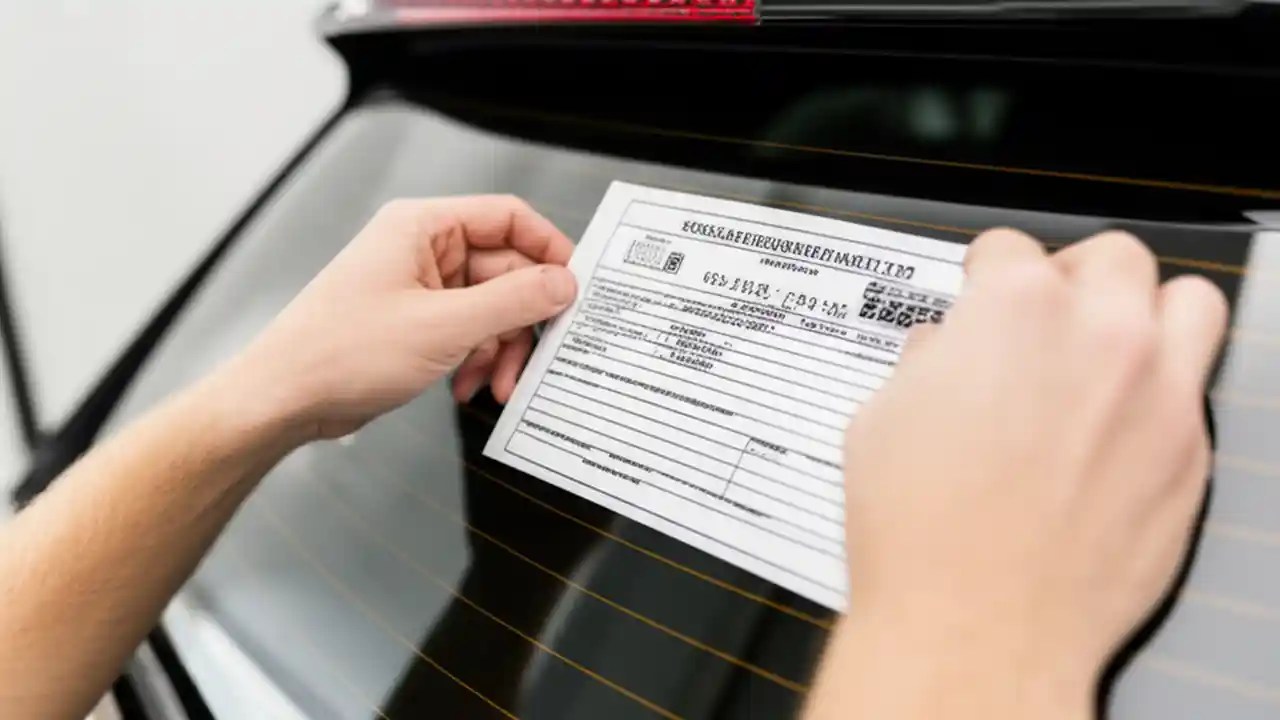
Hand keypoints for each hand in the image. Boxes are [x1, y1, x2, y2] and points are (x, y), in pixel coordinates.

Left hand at [223, 196, 576, 440]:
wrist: (283, 399)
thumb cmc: (340, 352)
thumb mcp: (443, 326)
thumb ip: (513, 302)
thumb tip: (564, 283)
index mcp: (423, 227)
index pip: (508, 218)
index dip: (549, 249)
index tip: (576, 288)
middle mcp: (422, 250)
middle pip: (505, 271)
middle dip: (522, 321)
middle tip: (539, 357)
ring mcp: (418, 288)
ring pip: (490, 309)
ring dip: (500, 349)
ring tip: (497, 386)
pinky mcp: (415, 324)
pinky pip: (468, 332)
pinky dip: (477, 360)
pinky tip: (468, 388)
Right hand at [811, 229, 1226, 718]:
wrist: (975, 627)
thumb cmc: (921, 531)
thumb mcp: (881, 419)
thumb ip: (925, 364)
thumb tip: (942, 354)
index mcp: (1014, 308)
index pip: (1010, 247)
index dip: (986, 270)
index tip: (982, 288)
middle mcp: (1099, 335)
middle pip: (1112, 257)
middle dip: (1071, 276)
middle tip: (1045, 314)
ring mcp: (1158, 393)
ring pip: (1187, 302)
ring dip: (1146, 312)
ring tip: (1110, 346)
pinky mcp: (1191, 456)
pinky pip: (1195, 392)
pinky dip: (1161, 392)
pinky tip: (1118, 428)